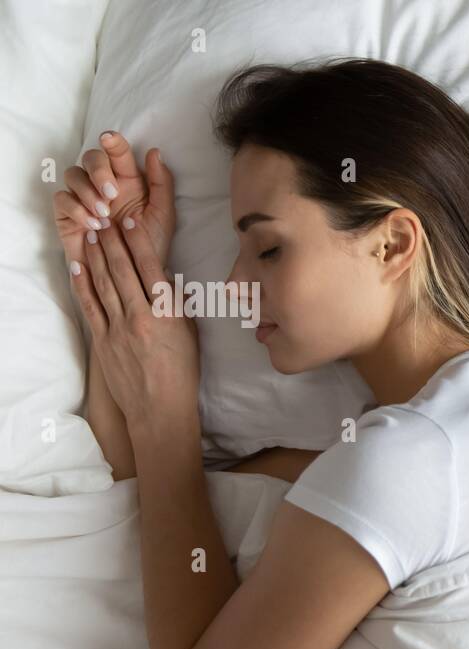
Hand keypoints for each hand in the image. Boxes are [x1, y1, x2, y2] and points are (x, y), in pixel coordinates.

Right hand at [53, 131, 174, 302]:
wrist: (132, 276)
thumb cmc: (148, 246)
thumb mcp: (163, 215)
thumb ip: (162, 184)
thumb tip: (155, 152)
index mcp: (129, 180)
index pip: (117, 152)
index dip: (112, 142)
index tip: (110, 138)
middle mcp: (103, 185)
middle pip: (90, 158)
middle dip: (99, 171)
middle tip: (112, 194)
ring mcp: (83, 198)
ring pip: (73, 175)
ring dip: (88, 191)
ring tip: (105, 215)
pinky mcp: (68, 214)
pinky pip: (62, 199)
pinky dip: (76, 209)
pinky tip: (93, 225)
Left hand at [69, 219, 199, 440]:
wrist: (159, 409)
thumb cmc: (182, 374)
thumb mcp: (190, 336)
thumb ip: (177, 307)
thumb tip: (166, 282)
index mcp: (168, 316)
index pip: (150, 270)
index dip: (138, 244)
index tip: (130, 223)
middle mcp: (141, 318)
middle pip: (123, 271)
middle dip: (113, 242)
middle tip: (105, 219)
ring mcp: (118, 329)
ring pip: (104, 283)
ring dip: (97, 255)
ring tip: (92, 233)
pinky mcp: (102, 341)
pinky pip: (91, 306)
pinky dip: (83, 283)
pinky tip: (79, 265)